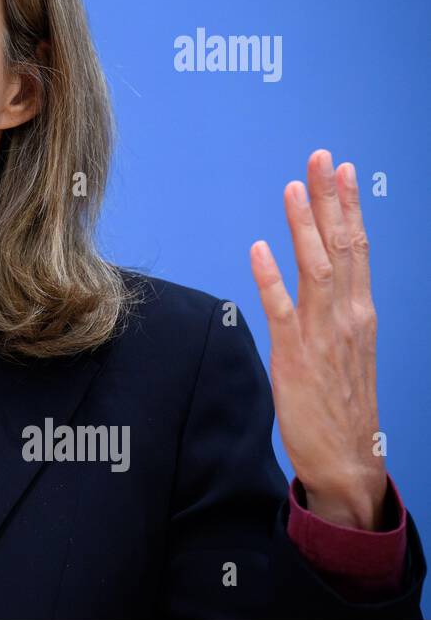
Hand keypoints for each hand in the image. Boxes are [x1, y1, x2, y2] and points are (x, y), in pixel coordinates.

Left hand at [249, 149, 387, 530]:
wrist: (348, 461)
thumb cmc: (342, 406)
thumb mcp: (346, 350)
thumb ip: (333, 312)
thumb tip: (316, 279)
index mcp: (359, 313)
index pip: (355, 248)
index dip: (346, 207)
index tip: (339, 170)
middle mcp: (347, 317)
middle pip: (341, 246)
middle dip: (329, 200)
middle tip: (321, 157)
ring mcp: (322, 336)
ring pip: (316, 269)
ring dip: (304, 227)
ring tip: (293, 188)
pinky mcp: (295, 357)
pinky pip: (282, 312)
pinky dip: (271, 279)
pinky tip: (259, 250)